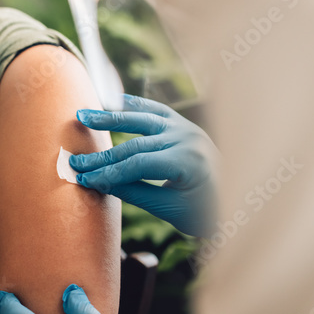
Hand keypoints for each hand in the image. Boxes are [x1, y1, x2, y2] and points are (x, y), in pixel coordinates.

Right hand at [71, 93, 216, 236]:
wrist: (238, 200)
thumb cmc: (208, 212)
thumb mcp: (171, 209)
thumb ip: (135, 192)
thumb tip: (99, 182)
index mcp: (190, 163)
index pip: (138, 164)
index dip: (107, 172)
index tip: (83, 179)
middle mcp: (189, 139)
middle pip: (135, 143)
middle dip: (102, 154)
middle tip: (75, 160)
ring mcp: (187, 128)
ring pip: (142, 119)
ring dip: (110, 116)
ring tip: (83, 116)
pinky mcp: (184, 124)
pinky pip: (154, 110)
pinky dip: (132, 105)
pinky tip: (110, 101)